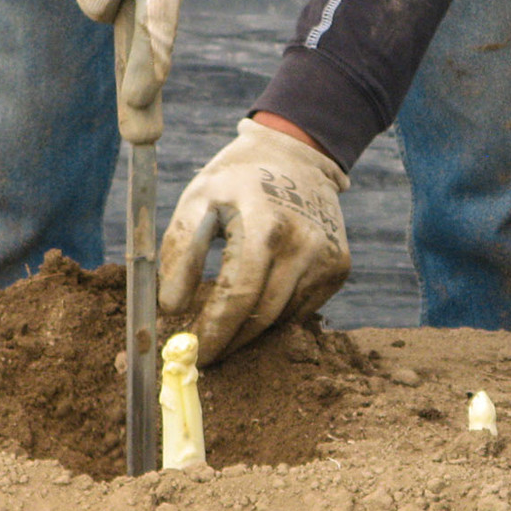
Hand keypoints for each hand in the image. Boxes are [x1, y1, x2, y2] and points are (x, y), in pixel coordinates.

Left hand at [160, 117, 350, 364]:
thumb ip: (179, 252)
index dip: (214, 330)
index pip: (237, 295)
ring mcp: (327, 257)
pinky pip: (301, 309)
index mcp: (264, 226)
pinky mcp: (339, 266)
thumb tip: (170, 308)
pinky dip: (275, 315)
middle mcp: (303, 244)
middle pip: (261, 316)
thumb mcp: (198, 201)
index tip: (193, 353)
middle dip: (229, 341)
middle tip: (204, 354)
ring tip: (225, 330)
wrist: (296, 156)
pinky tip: (257, 303)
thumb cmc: (236, 181)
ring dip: (250, 331)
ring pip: (281, 318)